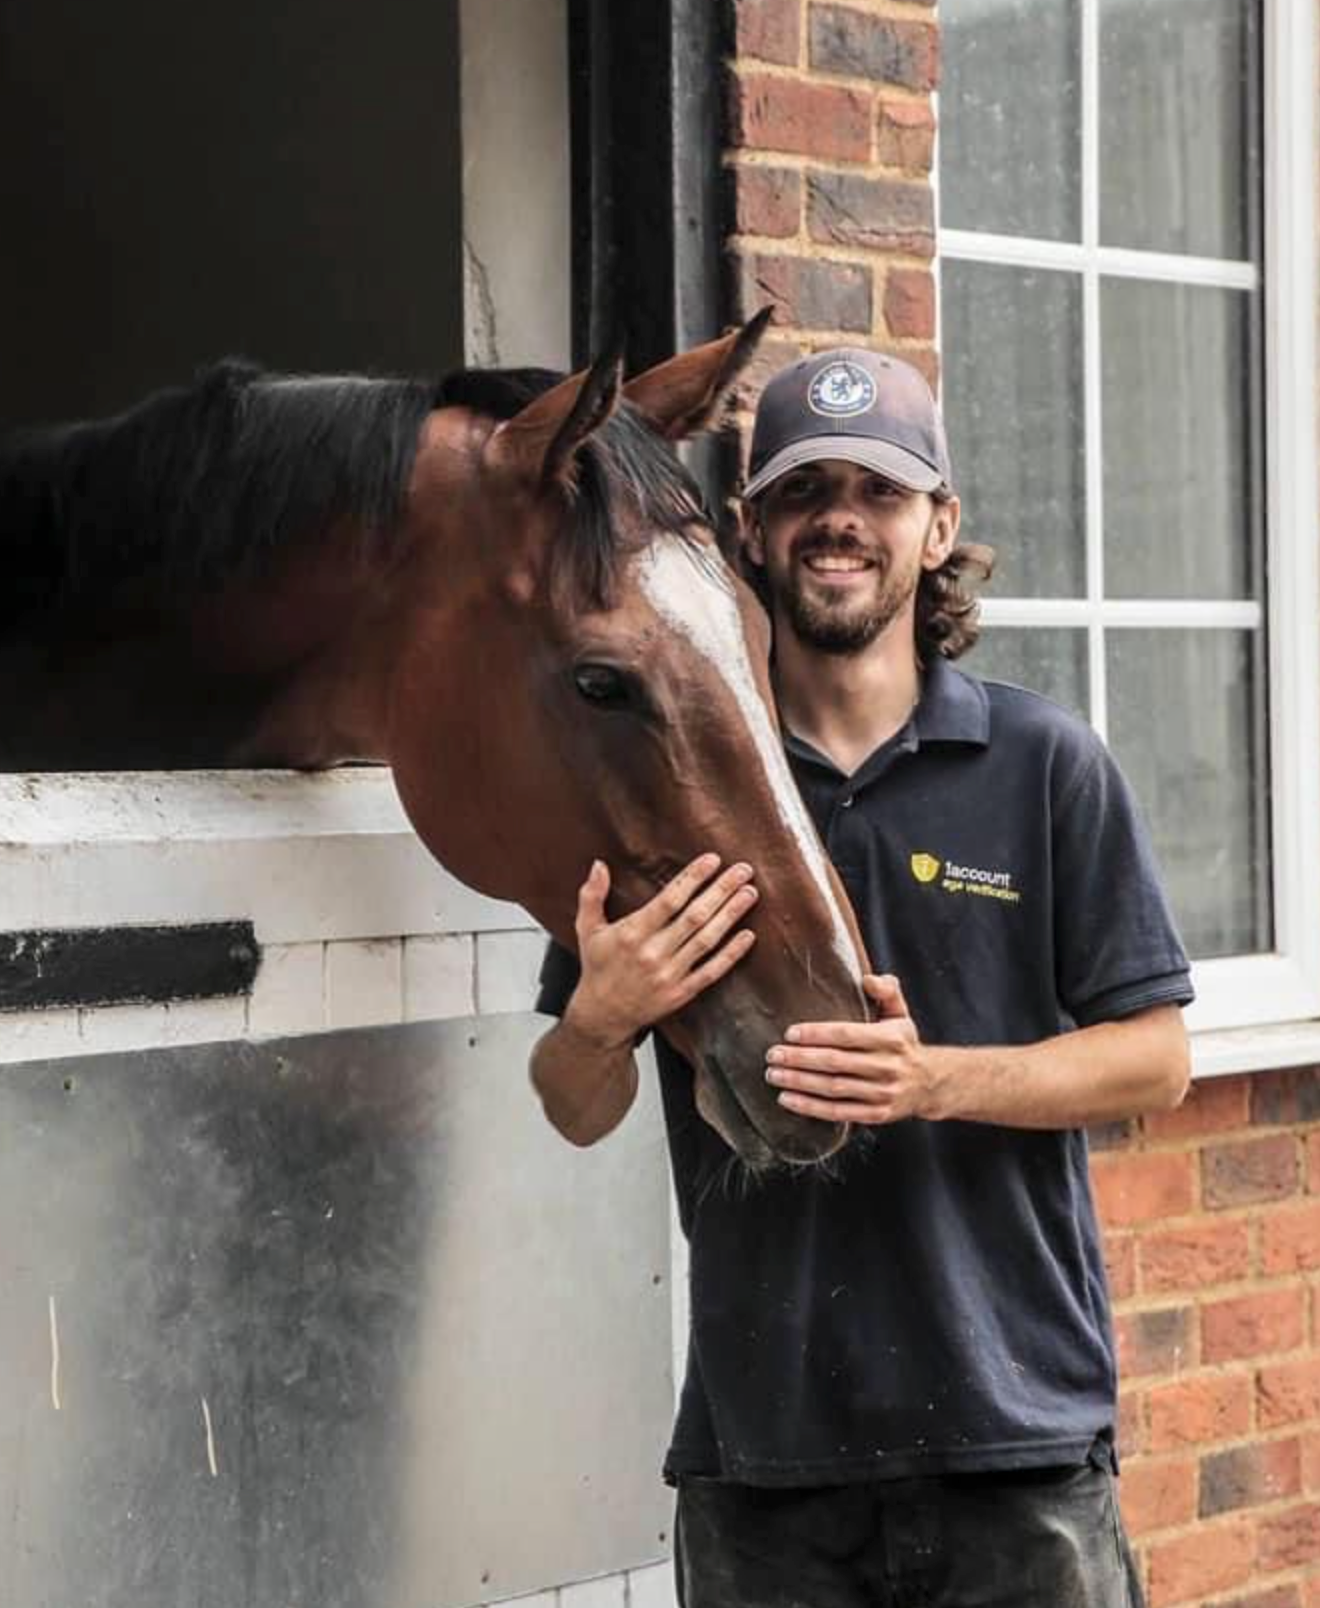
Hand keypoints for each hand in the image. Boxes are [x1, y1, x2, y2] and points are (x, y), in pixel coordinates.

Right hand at [565, 854, 758, 1048]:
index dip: (693, 878)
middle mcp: (653, 953)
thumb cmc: (598, 968)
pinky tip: (748, 935)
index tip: (713, 860)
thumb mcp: (588, 929)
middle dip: (721, 890)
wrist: (602, 1014)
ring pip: (707, 940)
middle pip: (695, 916)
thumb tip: (599, 865)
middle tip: (742, 870)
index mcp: (632, 933)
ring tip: (749, 893)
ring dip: (730, 915)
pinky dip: (731, 954)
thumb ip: (592, 896)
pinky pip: (711, 971)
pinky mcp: (681, 992)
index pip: (669, 900)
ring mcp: (670, 974)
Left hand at [764, 973, 943, 1125]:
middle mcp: (887, 1067)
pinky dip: (810, 1107)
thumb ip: (887, 991)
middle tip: (772, 1055)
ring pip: (834, 1088)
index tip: (790, 1033)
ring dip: (800, 1083)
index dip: (817, 1034)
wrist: (932, 1084)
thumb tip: (868, 979)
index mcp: (891, 1039)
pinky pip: (839, 1113)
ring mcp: (882, 1094)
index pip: (847, 1035)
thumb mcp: (901, 1014)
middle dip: (800, 1059)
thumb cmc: (904, 1044)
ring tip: (773, 1075)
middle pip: (835, 1063)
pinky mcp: (877, 1115)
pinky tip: (787, 1099)